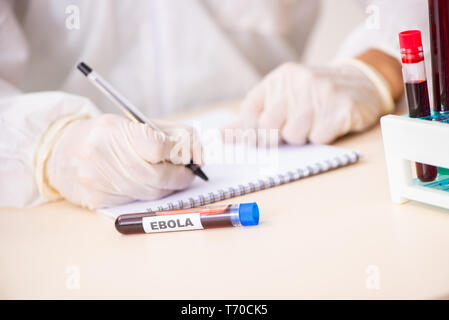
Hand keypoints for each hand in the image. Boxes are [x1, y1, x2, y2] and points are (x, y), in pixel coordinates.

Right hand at [45, 114, 200, 208]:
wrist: (61, 152)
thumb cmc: (104, 135)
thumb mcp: (130, 123)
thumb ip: (165, 133)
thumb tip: (196, 152)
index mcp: (113, 130)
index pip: (159, 146)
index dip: (179, 152)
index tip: (188, 155)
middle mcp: (102, 155)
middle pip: (158, 175)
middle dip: (180, 176)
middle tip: (190, 173)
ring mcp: (98, 180)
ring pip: (150, 191)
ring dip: (169, 187)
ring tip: (174, 179)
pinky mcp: (97, 199)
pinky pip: (136, 200)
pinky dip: (149, 194)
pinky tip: (151, 185)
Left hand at [227, 61, 393, 144]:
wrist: (361, 81)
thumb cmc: (313, 95)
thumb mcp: (283, 97)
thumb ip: (253, 117)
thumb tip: (222, 136)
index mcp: (279, 79)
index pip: (250, 110)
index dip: (248, 132)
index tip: (254, 142)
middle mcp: (298, 81)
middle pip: (269, 126)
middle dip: (277, 137)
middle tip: (290, 131)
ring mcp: (322, 92)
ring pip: (294, 135)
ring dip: (302, 137)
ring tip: (312, 124)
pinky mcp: (342, 107)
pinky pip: (318, 137)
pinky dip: (322, 137)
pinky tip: (328, 124)